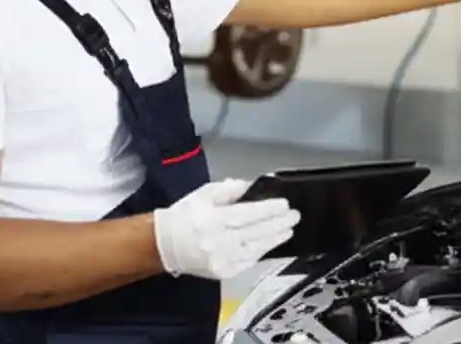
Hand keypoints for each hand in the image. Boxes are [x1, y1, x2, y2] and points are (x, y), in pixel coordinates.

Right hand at [152, 179, 299, 280]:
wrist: (165, 245)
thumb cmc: (186, 216)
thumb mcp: (204, 194)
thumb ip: (228, 189)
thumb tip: (250, 187)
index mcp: (214, 220)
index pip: (247, 214)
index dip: (268, 210)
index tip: (284, 204)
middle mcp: (220, 242)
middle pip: (256, 233)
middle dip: (278, 224)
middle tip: (294, 216)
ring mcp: (223, 260)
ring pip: (256, 249)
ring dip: (274, 239)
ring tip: (288, 230)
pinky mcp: (225, 272)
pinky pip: (249, 261)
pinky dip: (262, 251)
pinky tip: (271, 243)